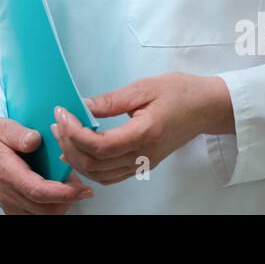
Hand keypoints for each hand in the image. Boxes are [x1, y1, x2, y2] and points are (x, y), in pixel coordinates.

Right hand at [0, 117, 94, 213]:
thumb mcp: (0, 126)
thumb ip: (17, 133)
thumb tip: (35, 139)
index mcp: (6, 172)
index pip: (38, 190)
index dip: (62, 192)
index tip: (79, 188)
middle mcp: (7, 192)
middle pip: (43, 209)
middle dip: (67, 201)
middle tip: (80, 186)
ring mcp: (9, 201)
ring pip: (40, 215)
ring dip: (58, 205)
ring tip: (70, 188)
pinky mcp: (11, 204)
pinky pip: (33, 214)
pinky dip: (48, 208)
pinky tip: (56, 194)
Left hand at [51, 73, 231, 184]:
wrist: (206, 107)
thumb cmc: (181, 93)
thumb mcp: (143, 88)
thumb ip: (111, 100)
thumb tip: (82, 106)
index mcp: (145, 134)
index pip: (101, 146)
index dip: (75, 133)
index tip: (63, 114)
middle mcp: (144, 155)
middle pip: (97, 164)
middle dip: (70, 144)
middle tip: (58, 122)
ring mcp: (144, 163)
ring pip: (101, 175)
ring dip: (78, 159)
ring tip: (64, 136)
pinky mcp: (143, 163)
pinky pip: (111, 175)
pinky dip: (91, 168)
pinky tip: (80, 152)